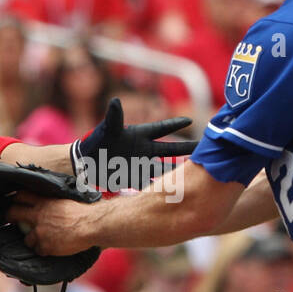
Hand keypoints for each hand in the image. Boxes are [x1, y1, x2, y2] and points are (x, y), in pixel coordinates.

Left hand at [9, 193, 100, 254]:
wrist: (91, 225)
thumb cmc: (84, 212)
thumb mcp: (65, 201)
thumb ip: (54, 202)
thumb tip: (51, 203)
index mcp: (44, 202)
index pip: (21, 196)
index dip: (16, 199)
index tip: (15, 203)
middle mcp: (38, 215)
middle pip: (14, 213)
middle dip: (10, 216)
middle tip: (12, 220)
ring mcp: (40, 232)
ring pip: (26, 238)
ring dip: (31, 240)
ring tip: (39, 241)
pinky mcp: (45, 246)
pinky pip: (38, 250)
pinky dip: (44, 250)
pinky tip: (51, 249)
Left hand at [72, 98, 195, 190]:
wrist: (87, 164)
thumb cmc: (96, 142)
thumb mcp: (107, 130)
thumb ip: (114, 117)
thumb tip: (115, 100)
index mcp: (140, 135)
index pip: (162, 128)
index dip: (175, 124)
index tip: (191, 119)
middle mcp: (145, 149)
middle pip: (172, 149)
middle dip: (188, 149)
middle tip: (205, 148)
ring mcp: (142, 164)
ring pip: (166, 168)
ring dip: (180, 170)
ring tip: (197, 171)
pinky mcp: (137, 178)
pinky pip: (155, 182)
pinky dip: (165, 186)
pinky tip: (179, 190)